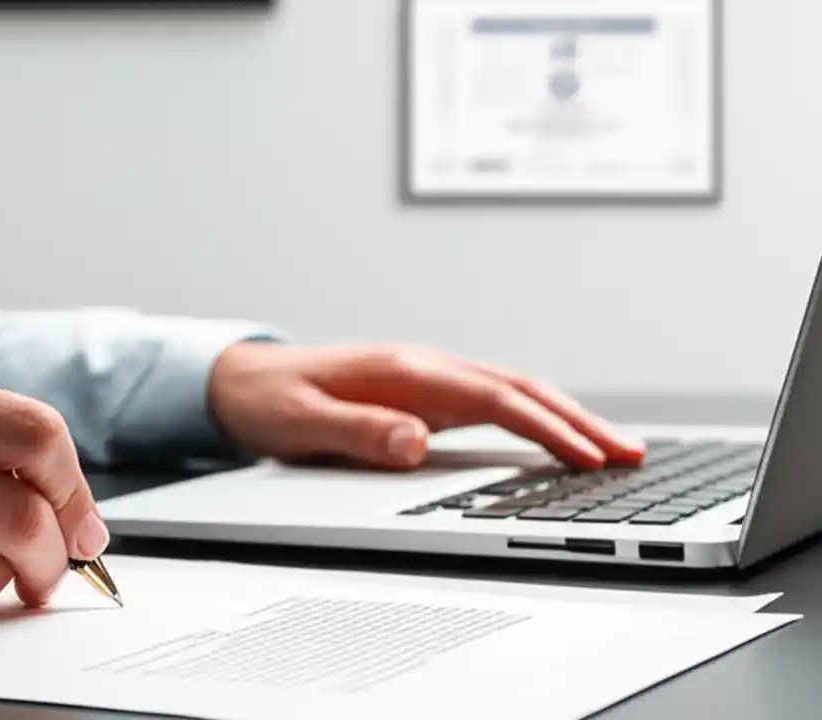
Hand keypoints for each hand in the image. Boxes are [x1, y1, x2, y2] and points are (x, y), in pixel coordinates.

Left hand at [209, 343, 643, 470]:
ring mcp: (426, 379)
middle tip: (632, 454)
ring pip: (513, 392)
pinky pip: (492, 403)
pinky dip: (533, 419)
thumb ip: (356, 432)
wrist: (242, 380)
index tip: (587, 457)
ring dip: (565, 418)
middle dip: (578, 420)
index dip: (545, 429)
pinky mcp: (422, 394)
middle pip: (519, 388)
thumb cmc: (269, 401)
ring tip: (613, 449)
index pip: (493, 398)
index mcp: (403, 371)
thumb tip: (416, 440)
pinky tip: (553, 440)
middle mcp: (424, 368)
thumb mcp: (300, 423)